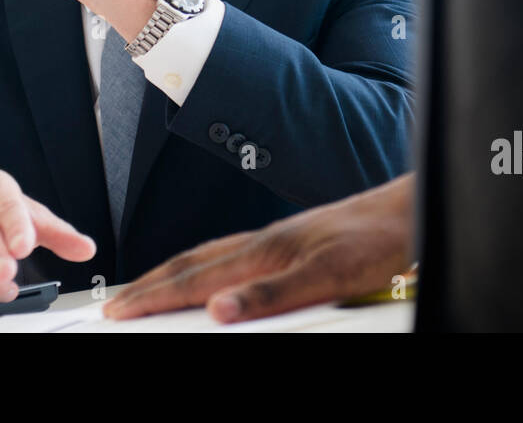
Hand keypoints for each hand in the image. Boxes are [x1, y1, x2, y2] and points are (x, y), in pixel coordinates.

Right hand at [103, 173, 415, 322]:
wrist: (405, 212)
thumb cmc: (375, 240)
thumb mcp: (328, 275)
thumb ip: (272, 294)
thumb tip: (219, 309)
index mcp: (265, 252)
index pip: (195, 278)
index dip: (153, 297)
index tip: (118, 310)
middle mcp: (264, 242)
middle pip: (191, 263)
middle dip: (149, 284)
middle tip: (116, 303)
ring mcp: (276, 240)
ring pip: (209, 256)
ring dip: (172, 273)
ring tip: (148, 287)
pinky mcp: (291, 241)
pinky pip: (230, 254)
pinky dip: (203, 267)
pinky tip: (211, 274)